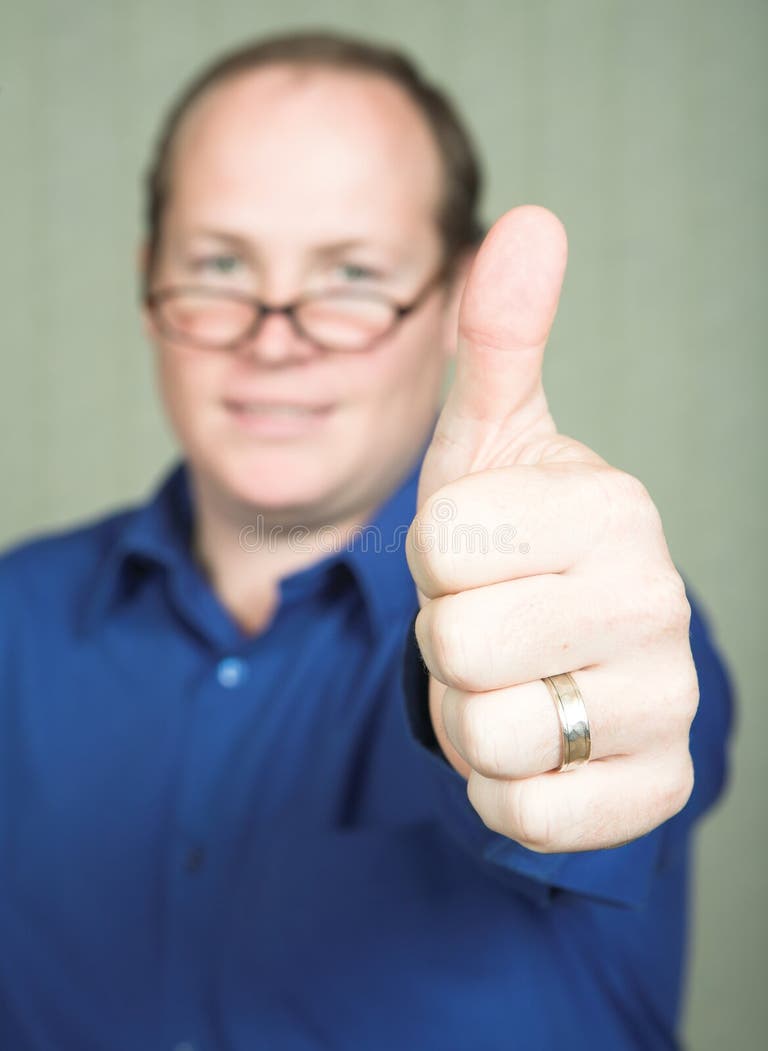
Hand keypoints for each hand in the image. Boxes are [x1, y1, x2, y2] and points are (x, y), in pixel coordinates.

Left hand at [406, 206, 697, 853]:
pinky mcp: (652, 791)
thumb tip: (529, 221)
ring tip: (513, 680)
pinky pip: (524, 815)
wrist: (564, 650)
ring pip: (485, 735)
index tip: (477, 556)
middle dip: (446, 642)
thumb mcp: (490, 443)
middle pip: (457, 644)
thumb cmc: (511, 542)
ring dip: (470, 715)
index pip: (443, 547)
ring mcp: (663, 704)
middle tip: (490, 624)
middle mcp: (656, 603)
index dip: (434, 559)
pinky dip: (502, 788)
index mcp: (613, 508)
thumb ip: (501, 339)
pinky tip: (541, 742)